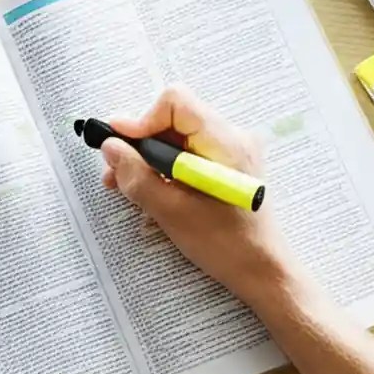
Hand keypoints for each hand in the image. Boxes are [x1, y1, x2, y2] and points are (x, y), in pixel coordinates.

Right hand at [100, 86, 312, 310]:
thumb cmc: (225, 245)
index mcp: (225, 142)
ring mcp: (231, 151)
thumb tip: (110, 148)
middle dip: (140, 142)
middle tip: (114, 170)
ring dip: (148, 156)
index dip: (142, 120)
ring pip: (177, 135)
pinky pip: (187, 152)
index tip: (120, 147)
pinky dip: (164, 166)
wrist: (262, 271)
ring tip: (126, 184)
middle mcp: (232, 137)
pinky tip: (151, 189)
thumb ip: (136, 176)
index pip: (176, 103)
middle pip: (173, 118)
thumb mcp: (171, 211)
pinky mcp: (226, 165)